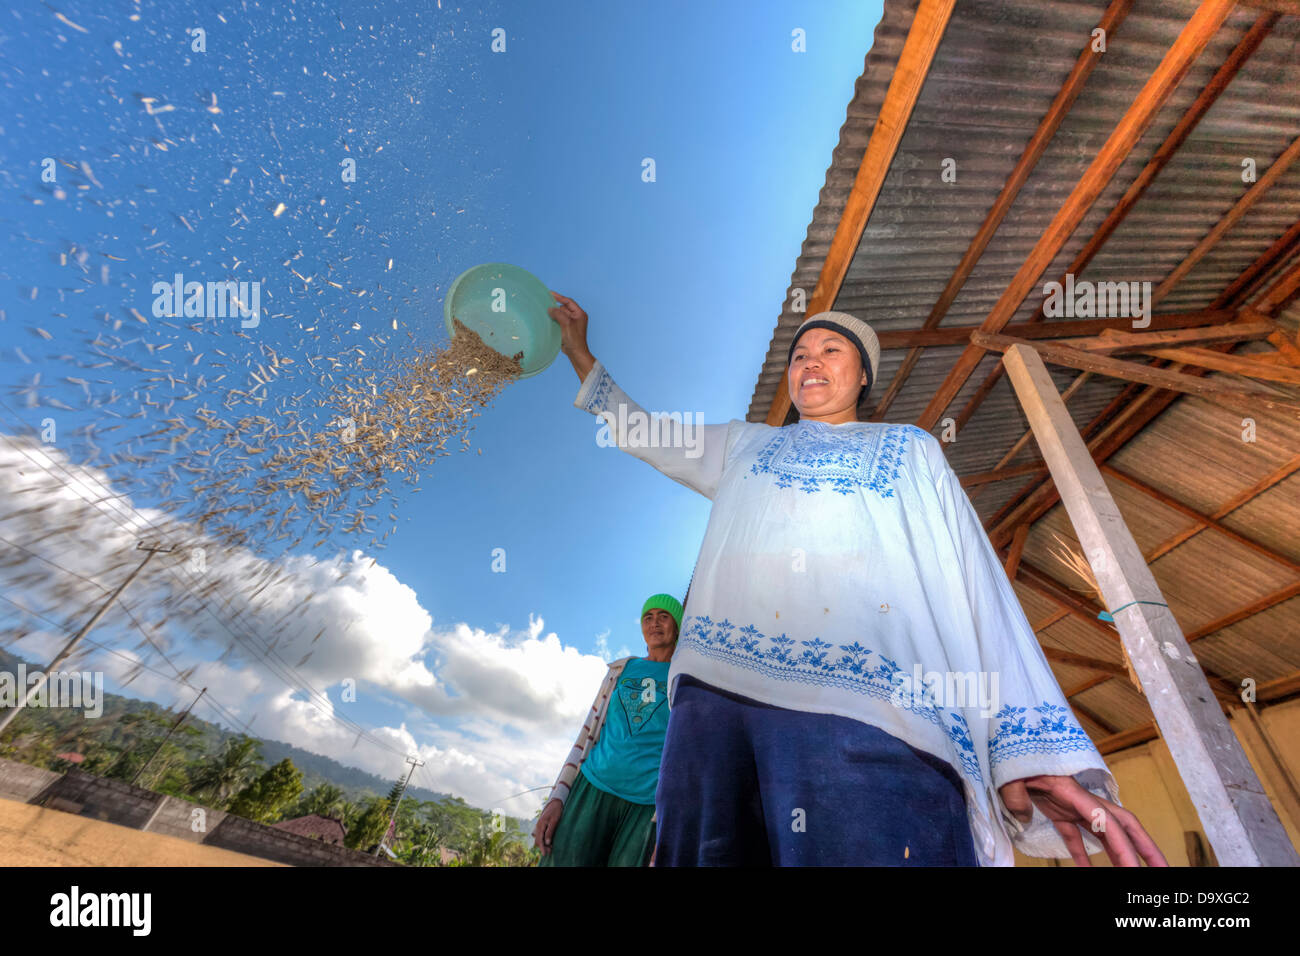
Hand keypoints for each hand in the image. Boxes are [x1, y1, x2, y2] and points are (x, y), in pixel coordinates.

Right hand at [532, 799, 563, 855]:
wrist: (555, 802)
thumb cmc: (556, 811)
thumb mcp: (554, 821)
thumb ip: (550, 831)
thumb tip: (547, 842)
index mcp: (540, 825)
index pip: (539, 840)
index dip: (542, 848)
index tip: (545, 854)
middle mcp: (538, 826)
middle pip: (538, 840)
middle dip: (543, 847)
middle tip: (550, 851)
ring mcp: (539, 826)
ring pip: (539, 838)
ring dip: (544, 844)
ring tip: (551, 847)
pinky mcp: (542, 825)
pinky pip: (541, 835)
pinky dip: (544, 839)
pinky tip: (549, 841)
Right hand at [547, 291, 594, 380]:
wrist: (576, 353)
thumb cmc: (574, 339)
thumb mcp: (566, 324)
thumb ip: (558, 314)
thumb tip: (550, 308)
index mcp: (579, 314)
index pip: (568, 302)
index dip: (559, 297)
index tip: (550, 293)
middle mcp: (576, 317)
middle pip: (563, 308)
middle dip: (555, 307)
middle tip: (545, 304)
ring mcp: (571, 323)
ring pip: (560, 315)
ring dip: (554, 314)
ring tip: (545, 312)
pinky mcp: (566, 329)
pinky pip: (559, 321)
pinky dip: (553, 320)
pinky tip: (547, 320)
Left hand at [999, 774, 1167, 866]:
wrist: (1010, 746)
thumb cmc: (1012, 758)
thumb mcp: (1010, 774)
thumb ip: (1016, 795)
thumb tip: (1023, 814)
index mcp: (1075, 793)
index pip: (1108, 823)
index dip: (1124, 847)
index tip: (1132, 870)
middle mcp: (1083, 802)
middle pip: (1125, 826)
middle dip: (1146, 848)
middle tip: (1163, 872)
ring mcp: (1074, 808)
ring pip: (1108, 834)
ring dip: (1123, 855)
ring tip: (1135, 877)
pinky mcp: (1061, 812)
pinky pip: (1078, 838)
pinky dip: (1084, 856)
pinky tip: (1087, 873)